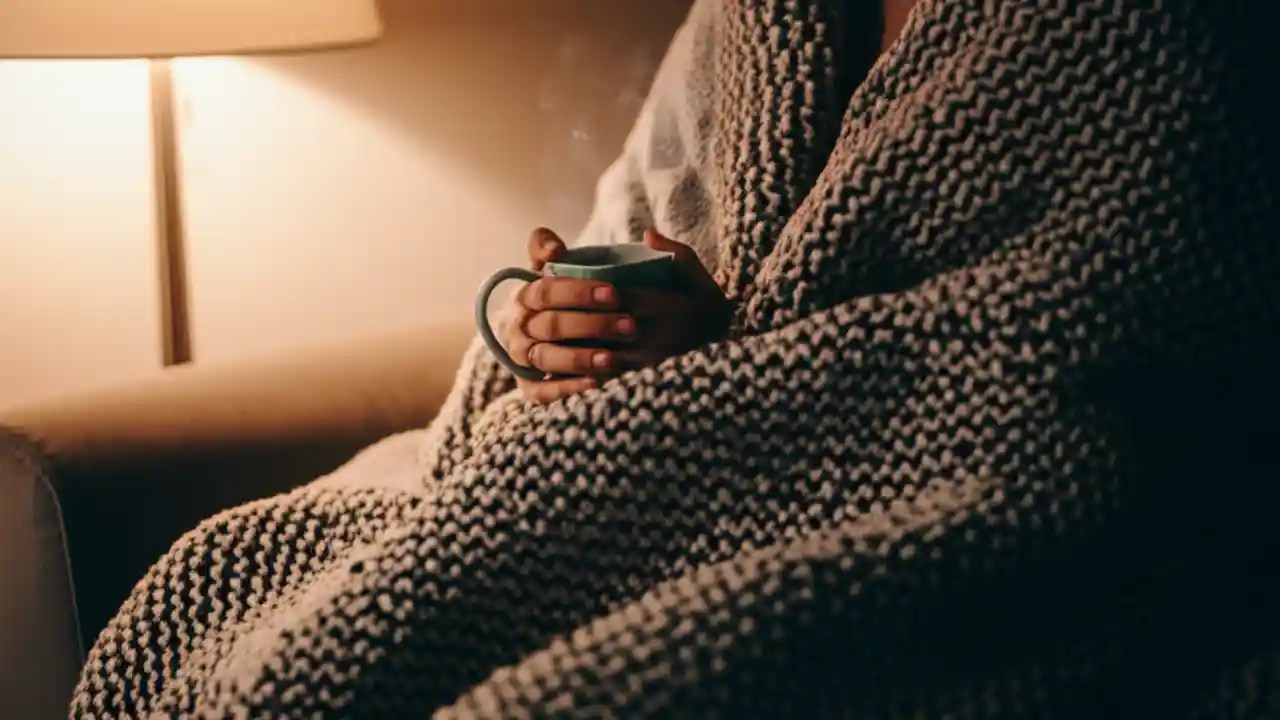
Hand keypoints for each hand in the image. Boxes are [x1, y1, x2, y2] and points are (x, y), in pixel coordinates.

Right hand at [499, 228, 633, 402]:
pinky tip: (596, 382)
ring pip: (547, 358)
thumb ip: (545, 246)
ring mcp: (521, 358)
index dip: (578, 292)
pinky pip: (542, 391)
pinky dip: (567, 387)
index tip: (615, 293)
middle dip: (592, 325)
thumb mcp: (549, 267)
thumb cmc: (558, 296)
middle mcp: (517, 327)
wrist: (547, 333)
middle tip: (630, 326)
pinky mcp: (528, 386)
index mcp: (524, 295)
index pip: (546, 291)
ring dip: (581, 358)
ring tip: (614, 359)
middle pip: (552, 326)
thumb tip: (554, 248)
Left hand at [500, 228, 731, 403]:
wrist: (724, 360)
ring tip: (541, 343)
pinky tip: (557, 370)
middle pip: (608, 331)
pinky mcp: (643, 388)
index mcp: (676, 310)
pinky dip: (581, 379)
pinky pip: (608, 384)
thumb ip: (678, 255)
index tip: (565, 287)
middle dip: (574, 324)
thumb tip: (647, 235)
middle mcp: (663, 341)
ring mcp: (652, 368)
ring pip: (604, 361)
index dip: (593, 295)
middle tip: (542, 315)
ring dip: (571, 354)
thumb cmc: (705, 312)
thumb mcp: (700, 279)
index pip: (626, 299)